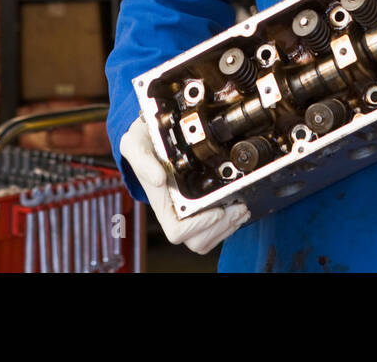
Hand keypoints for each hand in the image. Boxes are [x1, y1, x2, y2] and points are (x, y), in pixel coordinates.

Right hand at [119, 117, 250, 253]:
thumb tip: (158, 180)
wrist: (150, 134)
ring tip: (241, 209)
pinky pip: (214, 230)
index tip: (217, 210)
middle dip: (222, 227)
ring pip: (207, 238)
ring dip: (228, 227)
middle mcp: (174, 211)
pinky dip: (229, 223)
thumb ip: (143, 161)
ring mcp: (187, 212)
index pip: (177, 232)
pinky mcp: (199, 207)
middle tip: (239, 208)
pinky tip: (237, 206)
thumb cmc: (143, 142)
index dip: (199, 226)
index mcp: (161, 202)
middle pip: (197, 241)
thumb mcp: (135, 144)